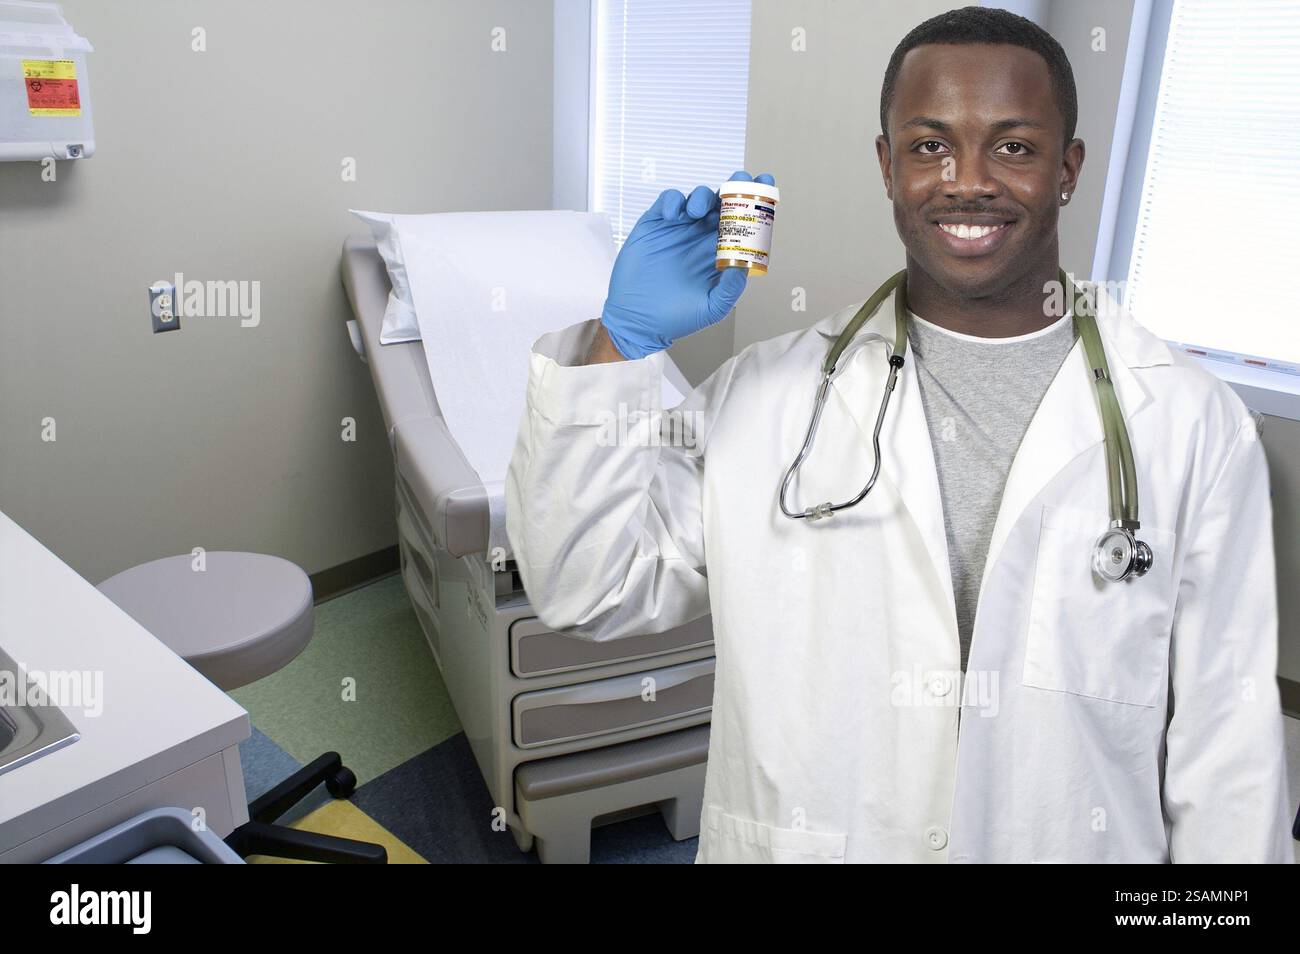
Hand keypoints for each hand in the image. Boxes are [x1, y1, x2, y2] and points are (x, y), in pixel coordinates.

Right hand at [600, 171, 775, 359]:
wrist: (637, 320)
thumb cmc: (677, 317)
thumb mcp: (712, 308)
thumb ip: (731, 288)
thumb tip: (745, 264)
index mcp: (720, 251)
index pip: (744, 220)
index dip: (756, 200)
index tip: (766, 184)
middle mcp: (702, 236)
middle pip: (724, 201)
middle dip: (735, 185)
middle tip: (740, 180)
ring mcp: (679, 228)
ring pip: (698, 198)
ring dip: (703, 197)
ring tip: (697, 212)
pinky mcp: (655, 224)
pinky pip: (668, 201)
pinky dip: (673, 201)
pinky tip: (673, 216)